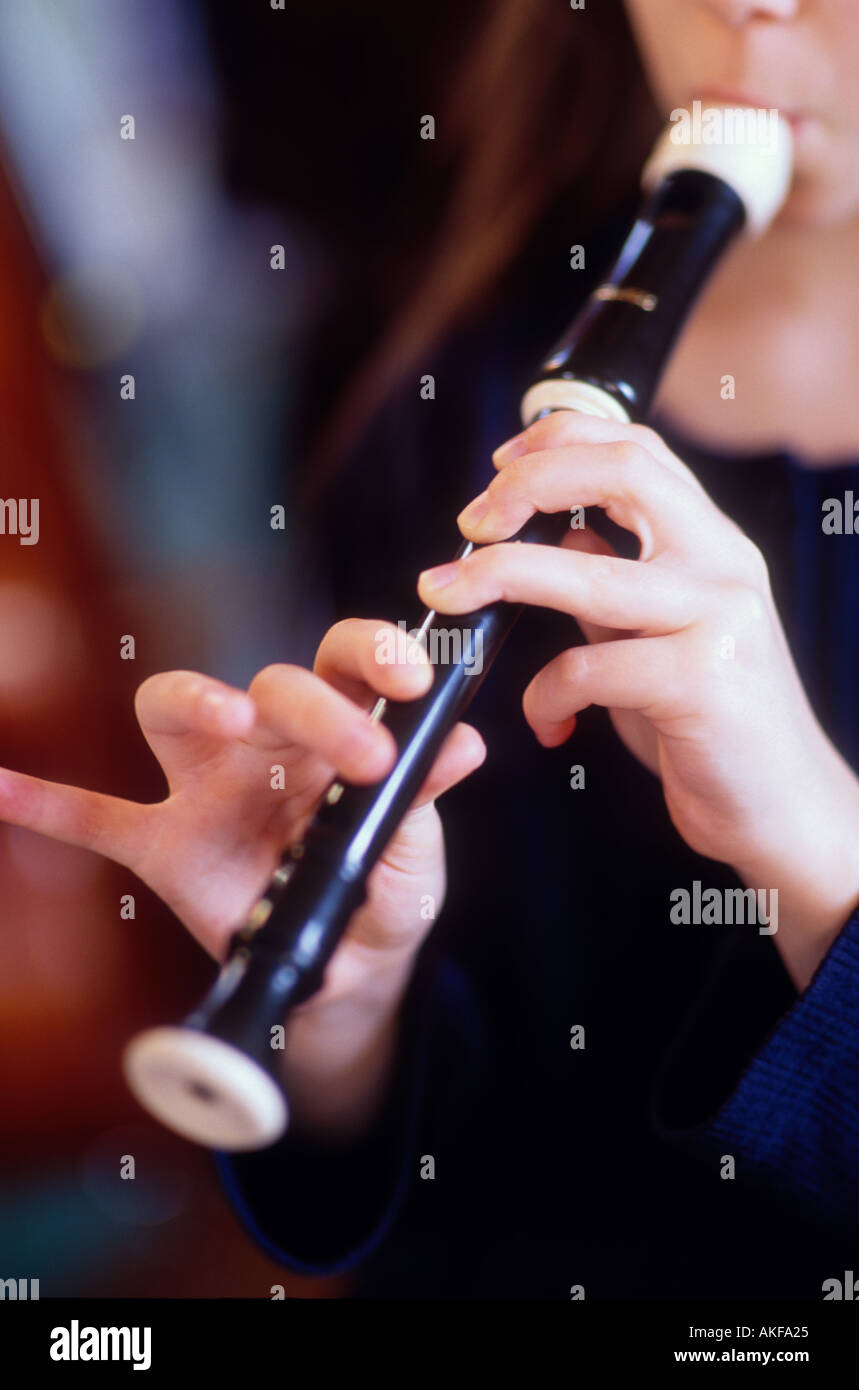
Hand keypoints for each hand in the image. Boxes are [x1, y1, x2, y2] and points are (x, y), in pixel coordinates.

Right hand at [0, 620, 484, 994]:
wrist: (342, 974)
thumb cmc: (385, 896)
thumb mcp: (415, 857)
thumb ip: (423, 804)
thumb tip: (464, 743)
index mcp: (337, 735)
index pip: (346, 663)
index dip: (373, 653)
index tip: (410, 682)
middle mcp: (270, 743)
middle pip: (269, 681)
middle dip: (314, 707)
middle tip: (361, 757)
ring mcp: (207, 788)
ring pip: (173, 710)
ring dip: (193, 701)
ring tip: (222, 719)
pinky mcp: (163, 845)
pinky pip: (96, 817)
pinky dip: (46, 802)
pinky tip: (0, 785)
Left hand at [419, 411, 858, 986]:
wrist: (781, 806)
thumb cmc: (710, 722)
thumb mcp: (658, 634)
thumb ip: (612, 580)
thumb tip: (548, 536)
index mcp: (712, 543)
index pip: (637, 448)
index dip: (558, 439)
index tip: (498, 465)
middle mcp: (723, 564)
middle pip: (620, 472)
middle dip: (525, 484)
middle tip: (469, 522)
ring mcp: (718, 618)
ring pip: (586, 571)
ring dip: (497, 576)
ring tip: (447, 595)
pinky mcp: (700, 682)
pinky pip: (586, 670)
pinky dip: (545, 696)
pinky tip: (548, 723)